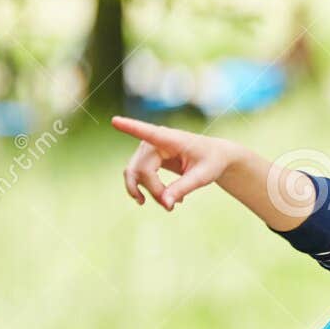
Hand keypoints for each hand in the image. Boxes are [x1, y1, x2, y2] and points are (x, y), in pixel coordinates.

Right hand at [114, 116, 243, 210]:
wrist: (215, 157)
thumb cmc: (212, 162)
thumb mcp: (203, 176)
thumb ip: (183, 188)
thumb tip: (164, 203)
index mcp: (170, 138)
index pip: (147, 132)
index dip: (130, 127)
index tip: (115, 121)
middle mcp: (153, 141)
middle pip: (140, 169)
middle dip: (153, 190)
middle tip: (171, 208)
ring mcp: (147, 149)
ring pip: (134, 174)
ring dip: (146, 192)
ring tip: (169, 206)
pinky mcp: (146, 158)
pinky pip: (136, 175)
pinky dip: (146, 190)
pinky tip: (165, 199)